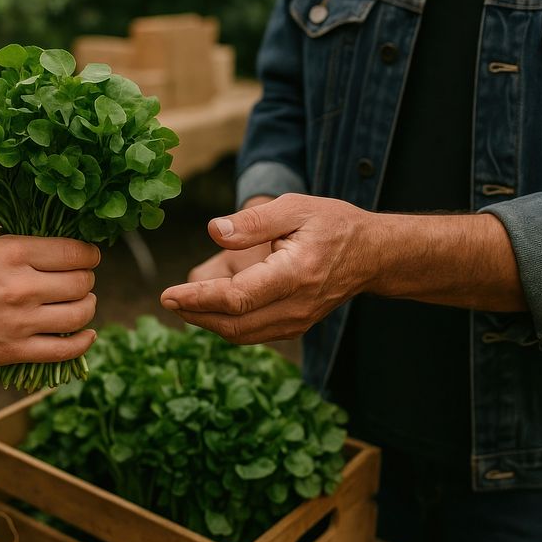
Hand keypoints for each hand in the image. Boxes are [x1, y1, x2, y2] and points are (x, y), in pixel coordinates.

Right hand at [0, 230, 99, 365]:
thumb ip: (16, 240)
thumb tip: (50, 239)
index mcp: (13, 253)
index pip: (74, 252)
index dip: (89, 254)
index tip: (89, 256)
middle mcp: (21, 287)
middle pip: (82, 283)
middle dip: (87, 278)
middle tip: (80, 279)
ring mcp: (20, 322)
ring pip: (80, 314)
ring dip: (88, 306)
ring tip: (82, 303)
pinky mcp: (14, 351)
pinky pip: (65, 349)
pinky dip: (84, 342)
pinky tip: (87, 333)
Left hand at [161, 193, 372, 343]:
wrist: (373, 254)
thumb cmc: (333, 225)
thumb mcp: (295, 207)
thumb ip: (254, 220)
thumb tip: (214, 231)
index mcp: (296, 273)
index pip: (238, 297)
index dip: (199, 298)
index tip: (169, 294)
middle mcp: (297, 305)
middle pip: (235, 323)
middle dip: (196, 314)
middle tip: (167, 299)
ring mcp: (298, 321)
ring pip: (242, 334)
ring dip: (207, 323)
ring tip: (182, 304)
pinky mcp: (296, 326)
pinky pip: (253, 334)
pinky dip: (226, 325)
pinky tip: (208, 310)